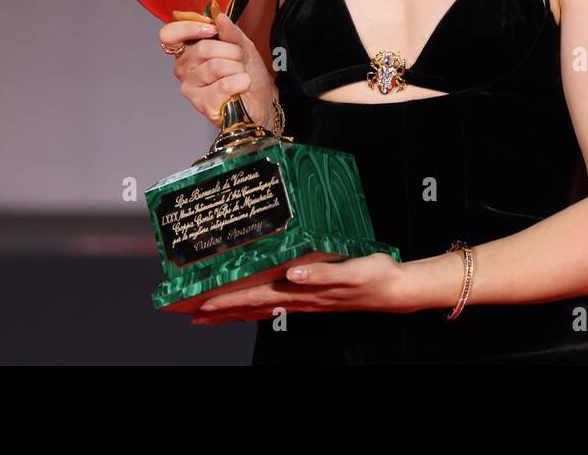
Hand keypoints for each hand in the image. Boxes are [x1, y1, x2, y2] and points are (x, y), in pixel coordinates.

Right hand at [160, 12, 276, 129]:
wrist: (262, 98)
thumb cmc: (248, 73)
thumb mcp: (242, 45)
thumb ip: (230, 32)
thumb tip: (219, 18)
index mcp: (188, 51)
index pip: (169, 35)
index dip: (189, 28)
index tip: (211, 30)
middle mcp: (184, 69)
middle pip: (203, 48)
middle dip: (231, 51)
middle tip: (239, 59)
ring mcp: (190, 88)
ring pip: (216, 66)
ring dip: (238, 68)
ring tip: (240, 74)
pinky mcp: (203, 104)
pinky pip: (225, 85)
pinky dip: (241, 82)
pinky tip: (241, 87)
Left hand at [190, 253, 410, 325]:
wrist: (394, 289)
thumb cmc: (373, 276)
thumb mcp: (351, 272)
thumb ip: (321, 273)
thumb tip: (293, 274)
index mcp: (304, 291)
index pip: (258, 296)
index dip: (230, 300)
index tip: (203, 303)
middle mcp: (300, 298)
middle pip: (254, 307)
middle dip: (223, 311)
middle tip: (193, 314)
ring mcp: (305, 301)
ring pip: (262, 309)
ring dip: (236, 313)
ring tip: (211, 315)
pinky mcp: (313, 298)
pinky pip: (277, 305)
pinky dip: (258, 308)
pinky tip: (250, 308)